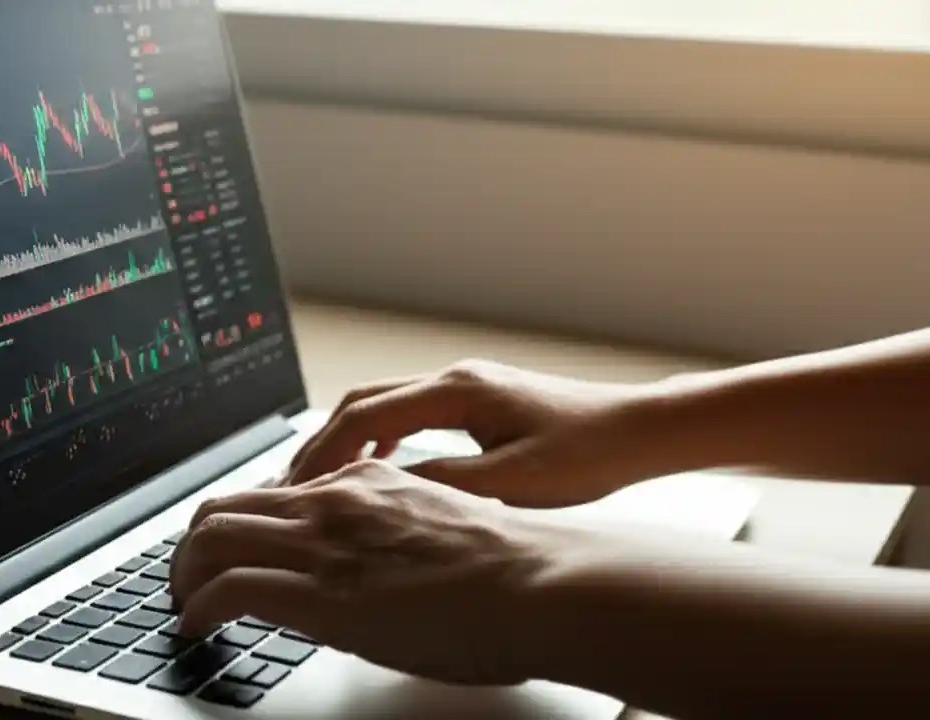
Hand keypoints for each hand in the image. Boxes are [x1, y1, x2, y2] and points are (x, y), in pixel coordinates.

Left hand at [170, 460, 565, 684]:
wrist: (539, 583)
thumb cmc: (509, 567)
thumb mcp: (436, 528)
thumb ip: (391, 534)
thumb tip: (369, 564)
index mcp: (364, 482)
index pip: (273, 492)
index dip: (238, 523)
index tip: (231, 550)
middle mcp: (333, 500)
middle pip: (225, 505)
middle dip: (192, 546)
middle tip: (186, 578)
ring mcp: (322, 542)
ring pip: (211, 538)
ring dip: (183, 575)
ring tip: (182, 604)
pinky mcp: (319, 592)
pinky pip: (228, 589)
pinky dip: (197, 608)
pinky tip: (196, 626)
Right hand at [286, 359, 657, 507]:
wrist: (638, 432)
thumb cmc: (588, 454)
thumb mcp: (511, 482)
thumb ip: (442, 485)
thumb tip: (379, 493)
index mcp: (457, 391)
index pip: (364, 415)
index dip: (322, 453)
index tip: (294, 487)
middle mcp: (454, 380)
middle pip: (362, 403)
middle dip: (322, 444)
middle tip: (291, 486)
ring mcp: (465, 388)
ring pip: (383, 408)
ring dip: (349, 443)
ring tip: (320, 484)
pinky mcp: (478, 404)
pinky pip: (410, 417)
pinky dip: (381, 443)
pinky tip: (375, 475)